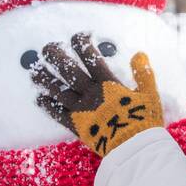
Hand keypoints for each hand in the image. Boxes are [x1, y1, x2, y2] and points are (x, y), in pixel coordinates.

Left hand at [28, 31, 164, 156]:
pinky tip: (39, 98)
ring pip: (58, 90)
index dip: (82, 43)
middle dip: (56, 56)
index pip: (91, 57)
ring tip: (35, 71)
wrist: (134, 149)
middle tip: (47, 48)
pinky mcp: (77, 126)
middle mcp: (91, 93)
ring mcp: (82, 110)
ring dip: (45, 79)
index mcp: (108, 83)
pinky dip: (47, 105)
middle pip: (68, 70)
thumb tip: (139, 54)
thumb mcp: (150, 95)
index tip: (79, 36)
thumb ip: (144, 73)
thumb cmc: (144, 122)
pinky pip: (58, 114)